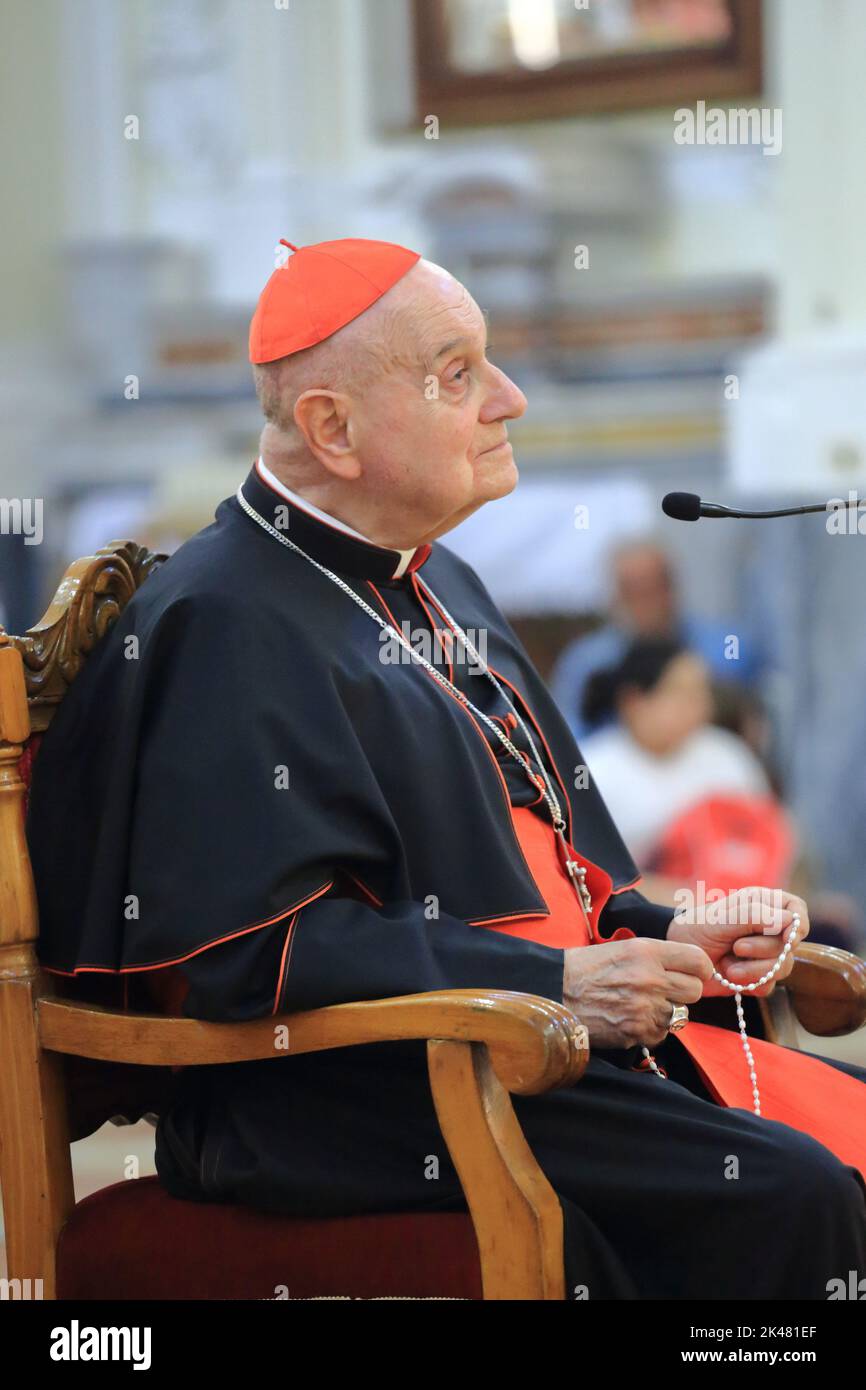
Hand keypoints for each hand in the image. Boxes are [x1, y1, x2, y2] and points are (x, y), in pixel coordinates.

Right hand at [562, 936, 713, 1048]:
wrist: (556, 992)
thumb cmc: (588, 968)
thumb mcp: (625, 948)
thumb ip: (659, 957)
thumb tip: (691, 970)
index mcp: (647, 951)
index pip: (699, 961)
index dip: (699, 969)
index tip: (692, 973)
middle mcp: (650, 978)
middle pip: (694, 991)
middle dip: (683, 992)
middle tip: (665, 991)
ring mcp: (645, 1008)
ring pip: (680, 1015)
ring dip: (666, 1012)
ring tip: (642, 1005)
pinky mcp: (637, 1032)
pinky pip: (662, 1034)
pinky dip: (651, 1029)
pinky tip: (631, 1019)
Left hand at [666, 886, 808, 997]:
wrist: (677, 956)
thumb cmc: (695, 928)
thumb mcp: (721, 918)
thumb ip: (754, 916)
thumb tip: (789, 920)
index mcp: (761, 904)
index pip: (796, 910)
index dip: (797, 924)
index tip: (787, 936)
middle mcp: (766, 928)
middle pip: (790, 943)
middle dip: (764, 950)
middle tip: (737, 947)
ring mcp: (762, 954)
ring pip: (782, 967)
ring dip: (755, 970)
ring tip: (728, 966)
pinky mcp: (755, 977)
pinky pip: (769, 986)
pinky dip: (750, 983)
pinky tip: (729, 975)